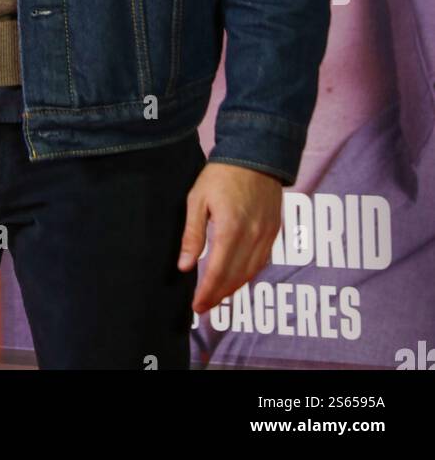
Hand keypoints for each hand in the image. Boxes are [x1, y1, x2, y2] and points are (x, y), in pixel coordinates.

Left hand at [177, 162, 282, 314]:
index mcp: (231, 229)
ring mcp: (266, 234)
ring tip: (217, 296)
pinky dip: (248, 275)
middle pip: (236, 278)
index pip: (219, 272)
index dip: (207, 293)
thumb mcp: (198, 198)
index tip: (196, 306)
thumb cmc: (222, 174)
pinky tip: (237, 278)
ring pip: (251, 273)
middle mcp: (253, 236)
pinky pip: (262, 261)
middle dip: (219, 296)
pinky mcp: (274, 230)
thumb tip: (185, 266)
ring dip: (234, 288)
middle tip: (204, 306)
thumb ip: (192, 234)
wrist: (257, 153)